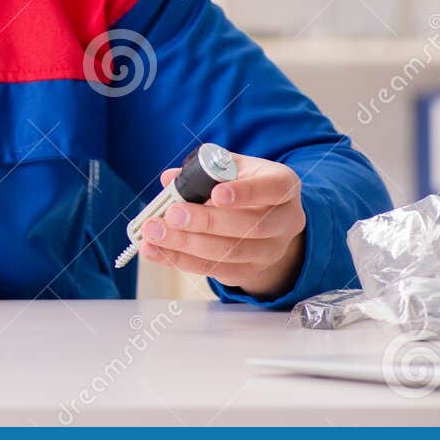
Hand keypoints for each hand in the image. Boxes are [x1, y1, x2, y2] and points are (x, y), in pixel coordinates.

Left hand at [138, 152, 306, 298]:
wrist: (266, 219)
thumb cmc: (244, 185)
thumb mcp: (231, 169)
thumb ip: (203, 170)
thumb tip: (170, 179)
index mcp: (283, 187)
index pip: (273, 188)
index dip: (245, 192)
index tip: (215, 193)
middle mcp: (284, 221)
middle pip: (250, 226)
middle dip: (206, 221)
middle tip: (172, 214)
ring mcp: (270, 251)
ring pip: (230, 252)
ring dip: (187, 244)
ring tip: (154, 232)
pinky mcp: (250, 270)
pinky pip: (215, 269)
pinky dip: (181, 260)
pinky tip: (156, 250)